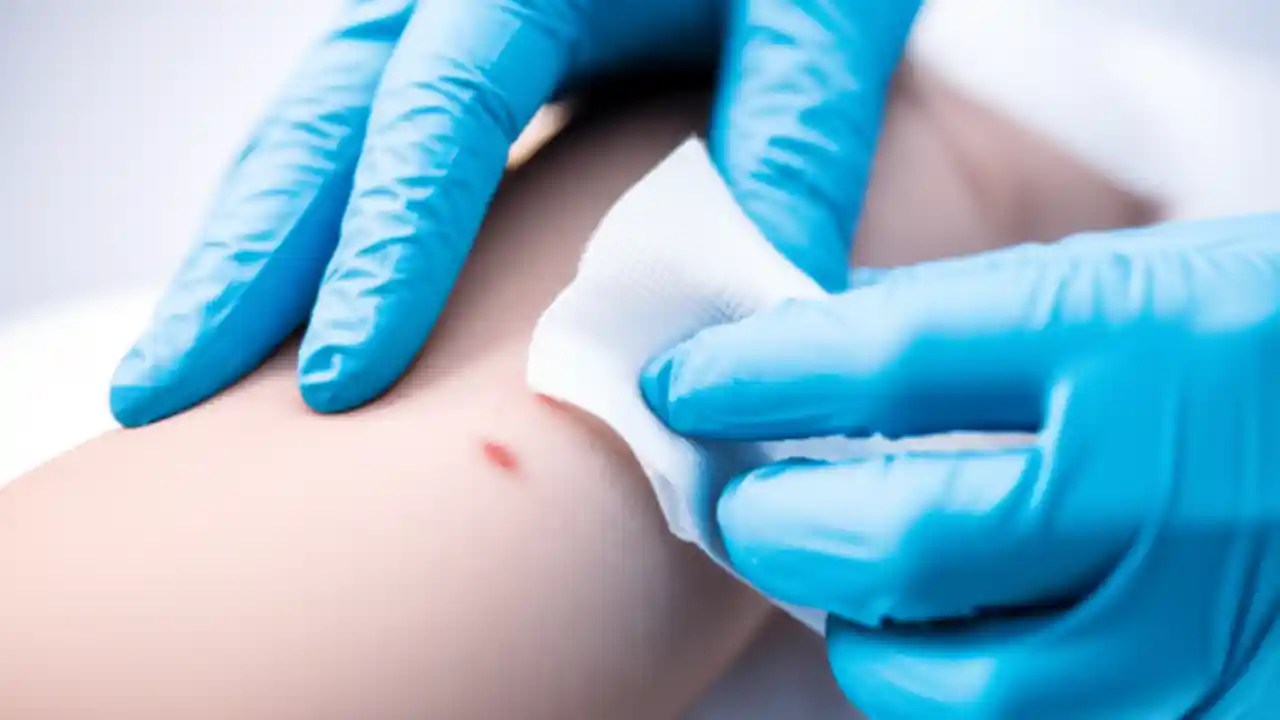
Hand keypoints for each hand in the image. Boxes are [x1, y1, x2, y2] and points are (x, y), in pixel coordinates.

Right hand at [110, 0, 920, 424]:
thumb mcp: (817, 17)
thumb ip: (795, 137)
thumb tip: (774, 305)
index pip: (441, 109)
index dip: (388, 244)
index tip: (342, 378)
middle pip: (320, 124)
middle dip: (241, 263)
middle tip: (160, 397)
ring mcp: (429, 29)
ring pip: (299, 135)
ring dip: (233, 255)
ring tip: (173, 377)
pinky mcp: (433, 67)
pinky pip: (334, 146)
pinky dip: (286, 233)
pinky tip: (255, 310)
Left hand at [641, 214, 1279, 717]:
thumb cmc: (1250, 338)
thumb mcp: (1130, 283)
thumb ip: (966, 323)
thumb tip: (797, 361)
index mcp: (1135, 337)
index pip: (882, 362)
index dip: (751, 378)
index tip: (680, 387)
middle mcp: (1162, 492)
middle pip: (895, 540)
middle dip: (775, 525)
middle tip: (740, 503)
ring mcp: (1194, 628)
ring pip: (948, 682)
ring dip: (858, 631)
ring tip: (845, 584)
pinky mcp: (1216, 712)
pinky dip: (954, 690)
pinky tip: (944, 641)